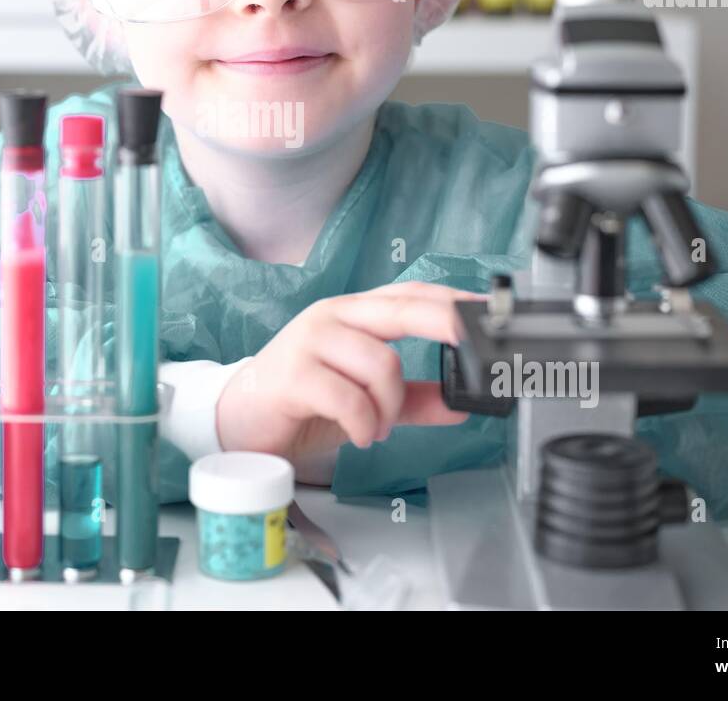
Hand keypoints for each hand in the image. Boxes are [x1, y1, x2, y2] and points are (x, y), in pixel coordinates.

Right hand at [215, 281, 480, 466]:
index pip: (410, 294)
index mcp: (352, 316)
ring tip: (376, 427)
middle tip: (472, 349)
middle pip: (401, 308)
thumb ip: (412, 400)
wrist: (238, 422)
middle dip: (444, 324)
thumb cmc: (299, 401)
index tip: (488, 312)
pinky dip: (364, 422)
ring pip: (380, 361)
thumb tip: (461, 403)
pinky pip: (348, 397)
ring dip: (390, 405)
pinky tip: (359, 434)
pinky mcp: (293, 375)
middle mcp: (333, 318)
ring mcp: (310, 341)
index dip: (451, 301)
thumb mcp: (365, 400)